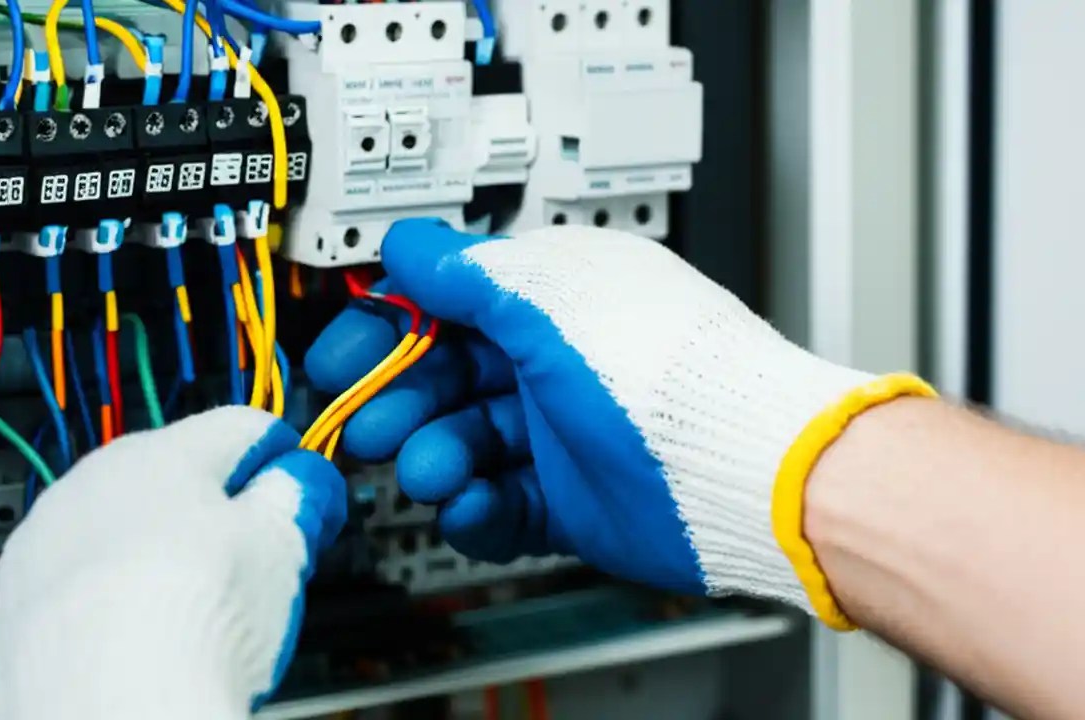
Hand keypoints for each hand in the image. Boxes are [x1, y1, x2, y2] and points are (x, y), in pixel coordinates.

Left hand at [0, 407, 346, 719]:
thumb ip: (297, 496)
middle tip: (256, 567)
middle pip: (172, 483)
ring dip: (153, 562)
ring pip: (113, 538)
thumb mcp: (281, 545)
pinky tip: (131, 647)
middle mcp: (88, 486)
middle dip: (216, 516)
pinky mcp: (6, 613)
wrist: (105, 712)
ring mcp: (38, 549)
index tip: (304, 493)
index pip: (243, 430)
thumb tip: (303, 478)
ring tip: (191, 616)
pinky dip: (100, 614)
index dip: (286, 460)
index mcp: (161, 455)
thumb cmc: (192, 622)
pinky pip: (67, 597)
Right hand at [306, 220, 931, 625]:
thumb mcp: (546, 300)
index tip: (342, 355)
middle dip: (400, 400)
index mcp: (552, 296)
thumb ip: (465, 274)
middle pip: (446, 378)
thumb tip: (409, 245)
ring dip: (436, 456)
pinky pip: (500, 505)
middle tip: (366, 424)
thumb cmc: (664, 371)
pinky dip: (476, 509)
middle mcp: (556, 359)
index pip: (446, 302)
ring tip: (432, 469)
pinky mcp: (571, 501)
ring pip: (467, 443)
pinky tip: (471, 506)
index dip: (387, 328)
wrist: (741, 470)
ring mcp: (563, 432)